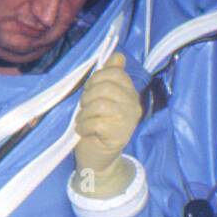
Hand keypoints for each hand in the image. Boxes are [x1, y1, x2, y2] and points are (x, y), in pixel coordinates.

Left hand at [73, 52, 142, 194]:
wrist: (98, 160)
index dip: (96, 79)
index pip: (115, 73)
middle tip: (84, 109)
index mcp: (131, 93)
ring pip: (99, 103)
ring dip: (84, 113)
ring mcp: (128, 120)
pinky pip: (96, 121)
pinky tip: (82, 131)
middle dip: (87, 97)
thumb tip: (118, 56)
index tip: (89, 92)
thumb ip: (110, 77)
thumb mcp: (101, 99)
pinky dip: (83, 126)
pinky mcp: (119, 134)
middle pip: (105, 87)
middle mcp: (134, 105)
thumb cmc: (96, 128)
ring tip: (82, 121)